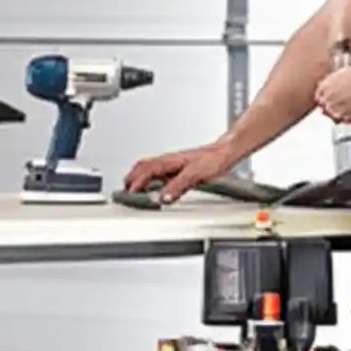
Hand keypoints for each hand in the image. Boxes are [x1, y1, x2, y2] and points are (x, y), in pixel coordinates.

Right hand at [123, 143, 237, 203]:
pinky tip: (154, 185)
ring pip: (148, 168)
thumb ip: (177, 186)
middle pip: (142, 167)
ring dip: (138, 177)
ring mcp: (172, 163)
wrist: (224, 153)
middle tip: (125, 191)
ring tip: (133, 189)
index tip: (129, 194)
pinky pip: (158, 171)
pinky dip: (150, 178)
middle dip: (131, 179)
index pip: (146, 171)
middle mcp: (168, 161)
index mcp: (169, 161)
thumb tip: (163, 197)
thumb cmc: (212, 160)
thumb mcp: (194, 175)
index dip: (136, 183)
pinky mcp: (178, 166)